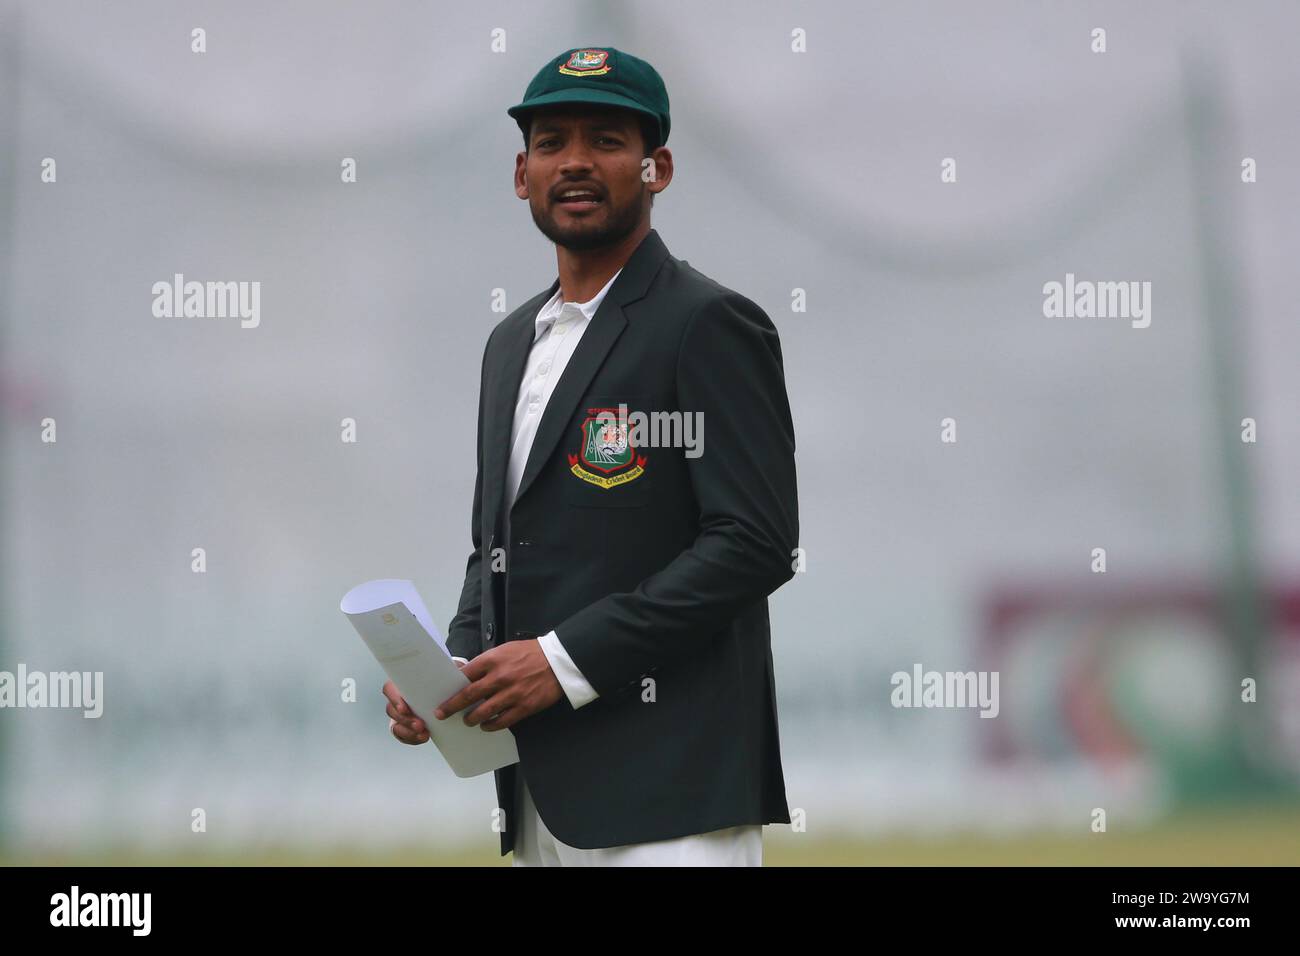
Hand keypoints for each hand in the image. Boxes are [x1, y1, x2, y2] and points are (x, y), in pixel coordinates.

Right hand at [384, 658, 466, 744]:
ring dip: (408, 732)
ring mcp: (400, 715)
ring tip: (424, 734)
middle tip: (420, 725)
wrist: (445, 691)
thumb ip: (446, 671)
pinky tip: (423, 737)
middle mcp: (397, 699)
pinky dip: (412, 738)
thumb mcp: (444, 672)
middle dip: (405, 720)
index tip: (405, 708)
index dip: (394, 699)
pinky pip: (403, 736)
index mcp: (402, 683)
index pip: (389, 689)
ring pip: (396, 726)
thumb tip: (457, 670)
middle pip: (391, 710)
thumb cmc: (441, 678)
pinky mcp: (406, 726)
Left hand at [434, 639, 563, 731]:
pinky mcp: (524, 707)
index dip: (451, 687)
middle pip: (469, 696)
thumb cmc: (529, 654)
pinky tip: (486, 726)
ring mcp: (512, 694)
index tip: (442, 696)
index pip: (465, 676)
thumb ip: (485, 663)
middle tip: (442, 714)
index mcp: (492, 660)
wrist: (557, 661)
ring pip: (484, 712)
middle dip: (452, 707)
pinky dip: (491, 725)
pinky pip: (502, 721)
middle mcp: (499, 677)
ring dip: (472, 719)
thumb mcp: (504, 650)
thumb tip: (465, 674)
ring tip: (468, 721)